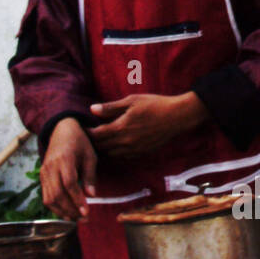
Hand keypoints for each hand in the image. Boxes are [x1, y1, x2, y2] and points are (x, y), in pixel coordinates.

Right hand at [40, 118, 96, 220]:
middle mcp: (50, 167)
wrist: (61, 129)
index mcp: (64, 159)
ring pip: (49, 198)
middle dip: (71, 210)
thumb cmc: (79, 142)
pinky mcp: (42, 177)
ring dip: (63, 211)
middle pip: (57, 194)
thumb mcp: (90, 155)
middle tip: (84, 219)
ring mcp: (44, 172)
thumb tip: (92, 195)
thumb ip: (90, 175)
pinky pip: (46, 196)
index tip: (86, 212)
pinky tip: (67, 212)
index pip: (69, 183)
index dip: (77, 199)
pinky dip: (56, 207)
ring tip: (77, 218)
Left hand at [89, 92, 206, 159]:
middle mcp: (126, 142)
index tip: (83, 129)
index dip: (88, 133)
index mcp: (121, 127)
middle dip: (94, 143)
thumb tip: (92, 109)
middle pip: (102, 147)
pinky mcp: (142, 153)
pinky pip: (123, 157)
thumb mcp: (131, 101)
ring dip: (104, 149)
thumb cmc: (154, 105)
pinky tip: (115, 146)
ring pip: (112, 154)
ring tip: (99, 143)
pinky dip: (116, 153)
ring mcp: (134, 150)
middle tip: (87, 137)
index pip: (97, 135)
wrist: (176, 117)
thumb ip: (110, 108)